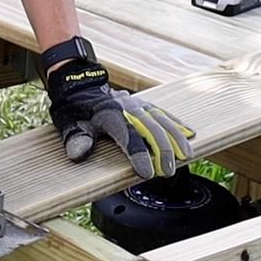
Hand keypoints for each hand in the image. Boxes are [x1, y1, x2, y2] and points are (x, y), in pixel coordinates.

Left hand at [46, 58, 194, 177]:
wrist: (81, 87)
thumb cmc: (77, 111)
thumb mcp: (70, 125)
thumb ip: (76, 140)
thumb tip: (79, 154)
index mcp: (110, 115)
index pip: (128, 137)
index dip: (138, 155)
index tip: (147, 173)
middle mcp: (128, 108)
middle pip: (151, 130)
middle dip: (162, 151)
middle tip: (167, 171)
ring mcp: (139, 105)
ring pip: (163, 121)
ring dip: (176, 139)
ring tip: (185, 156)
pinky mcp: (145, 105)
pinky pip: (164, 114)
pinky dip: (178, 124)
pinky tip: (190, 134)